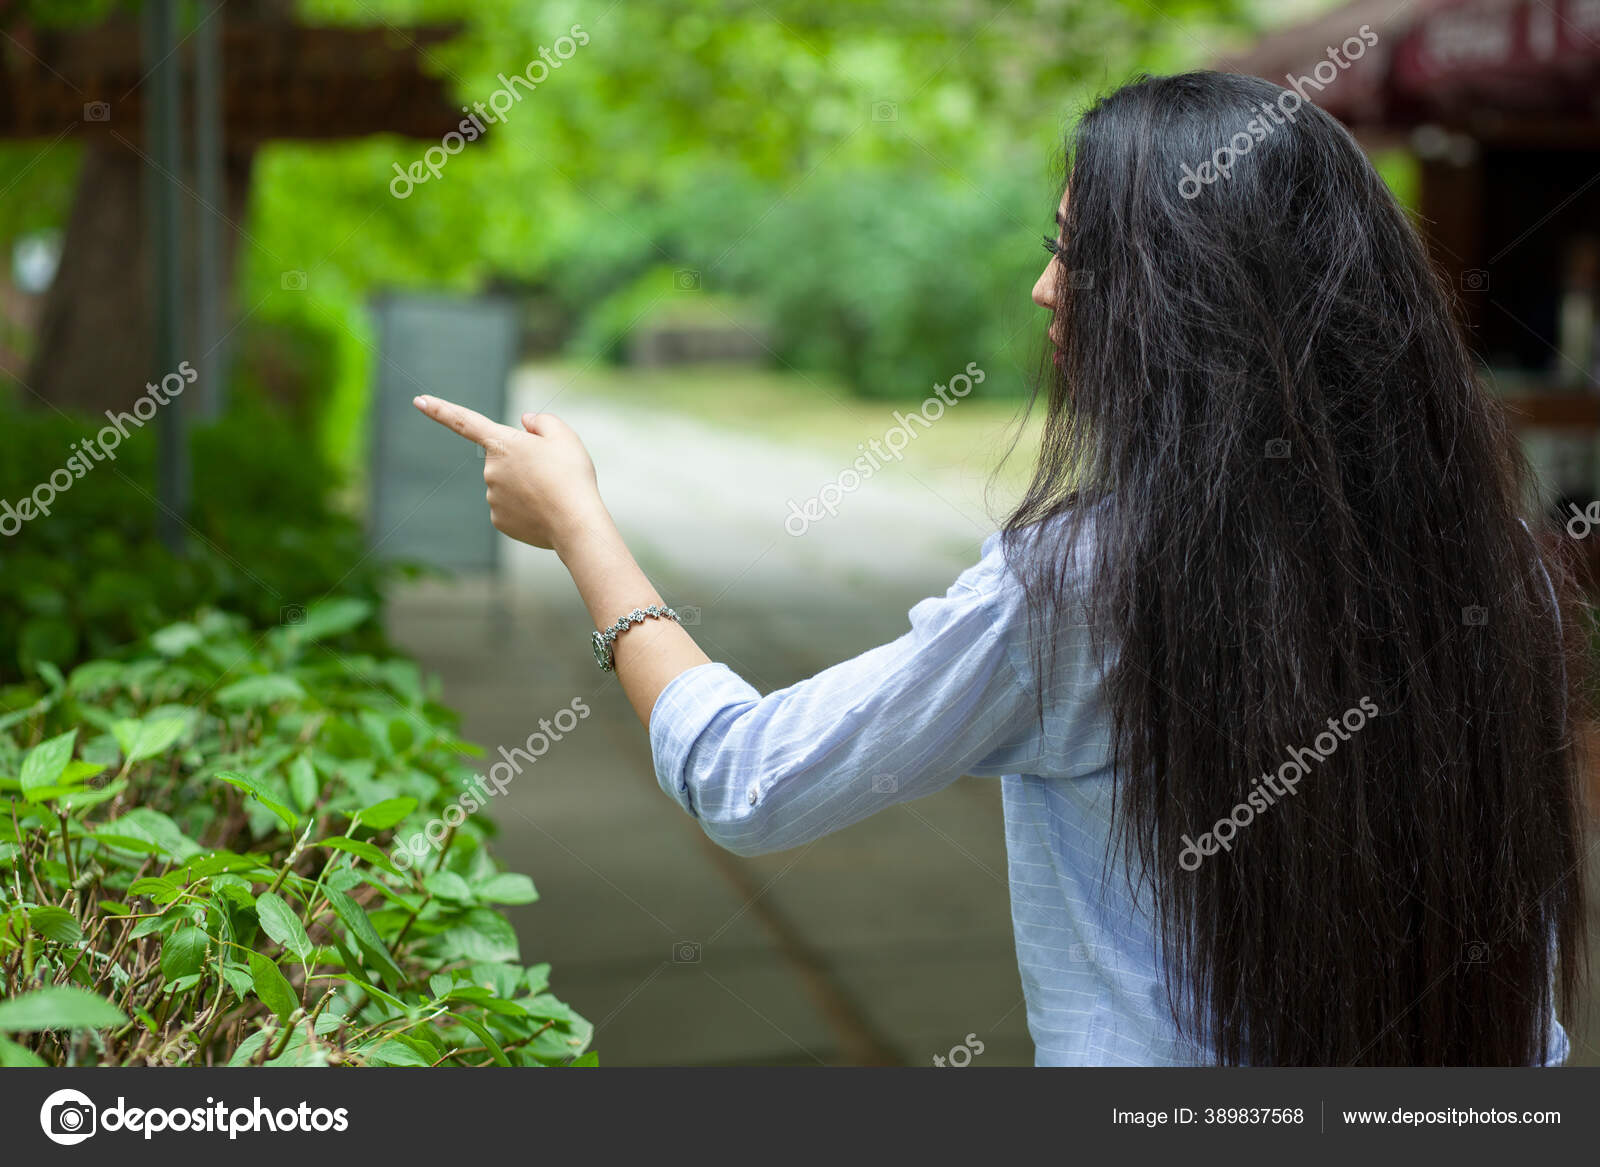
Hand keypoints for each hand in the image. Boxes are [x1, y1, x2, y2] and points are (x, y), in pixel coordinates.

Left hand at [412, 394, 607, 551]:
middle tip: (552, 473)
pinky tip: (543, 511)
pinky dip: (526, 507)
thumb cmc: (571, 476)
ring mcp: (492, 497)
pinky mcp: (498, 520)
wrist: (575, 523)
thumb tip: (524, 422)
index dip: (440, 409)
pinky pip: (510, 507)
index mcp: (502, 443)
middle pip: (504, 459)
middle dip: (524, 463)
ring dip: (527, 486)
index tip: (418, 400)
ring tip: (552, 494)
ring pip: (509, 485)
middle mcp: (490, 469)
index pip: (464, 421)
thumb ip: (542, 421)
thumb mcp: (564, 436)